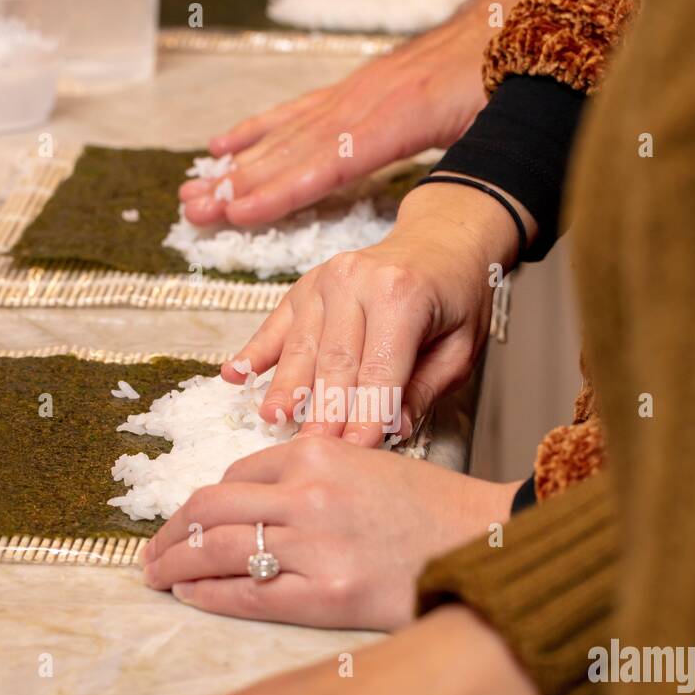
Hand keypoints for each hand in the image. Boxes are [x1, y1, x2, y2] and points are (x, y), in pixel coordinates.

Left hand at [141, 436, 522, 629]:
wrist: (491, 545)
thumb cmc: (433, 511)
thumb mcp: (368, 468)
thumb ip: (309, 477)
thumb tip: (247, 505)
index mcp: (319, 452)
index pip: (234, 476)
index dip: (200, 506)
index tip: (187, 525)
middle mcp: (310, 492)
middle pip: (210, 509)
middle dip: (170, 535)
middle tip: (152, 556)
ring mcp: (317, 543)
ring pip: (217, 550)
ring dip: (175, 566)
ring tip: (157, 579)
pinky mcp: (327, 594)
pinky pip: (247, 593)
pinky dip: (209, 595)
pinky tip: (193, 597)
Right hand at [180, 0, 489, 230]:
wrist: (517, 19)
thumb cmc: (510, 81)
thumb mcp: (498, 131)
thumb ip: (467, 170)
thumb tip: (448, 209)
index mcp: (399, 116)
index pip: (328, 162)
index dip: (281, 190)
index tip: (239, 212)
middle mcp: (365, 100)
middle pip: (291, 148)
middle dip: (239, 183)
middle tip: (194, 210)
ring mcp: (355, 90)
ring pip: (285, 132)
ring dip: (236, 165)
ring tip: (195, 188)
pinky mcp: (354, 87)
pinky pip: (295, 110)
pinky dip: (257, 128)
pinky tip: (224, 144)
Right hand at [220, 179, 530, 444]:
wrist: (442, 241)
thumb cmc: (455, 299)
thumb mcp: (460, 348)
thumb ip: (424, 388)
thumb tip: (391, 428)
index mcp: (401, 295)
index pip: (379, 369)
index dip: (366, 414)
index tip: (355, 452)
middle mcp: (356, 281)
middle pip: (334, 361)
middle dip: (323, 410)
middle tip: (312, 451)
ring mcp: (325, 280)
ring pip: (302, 346)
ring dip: (284, 387)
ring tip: (271, 419)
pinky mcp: (305, 287)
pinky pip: (276, 323)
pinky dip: (255, 351)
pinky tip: (234, 375)